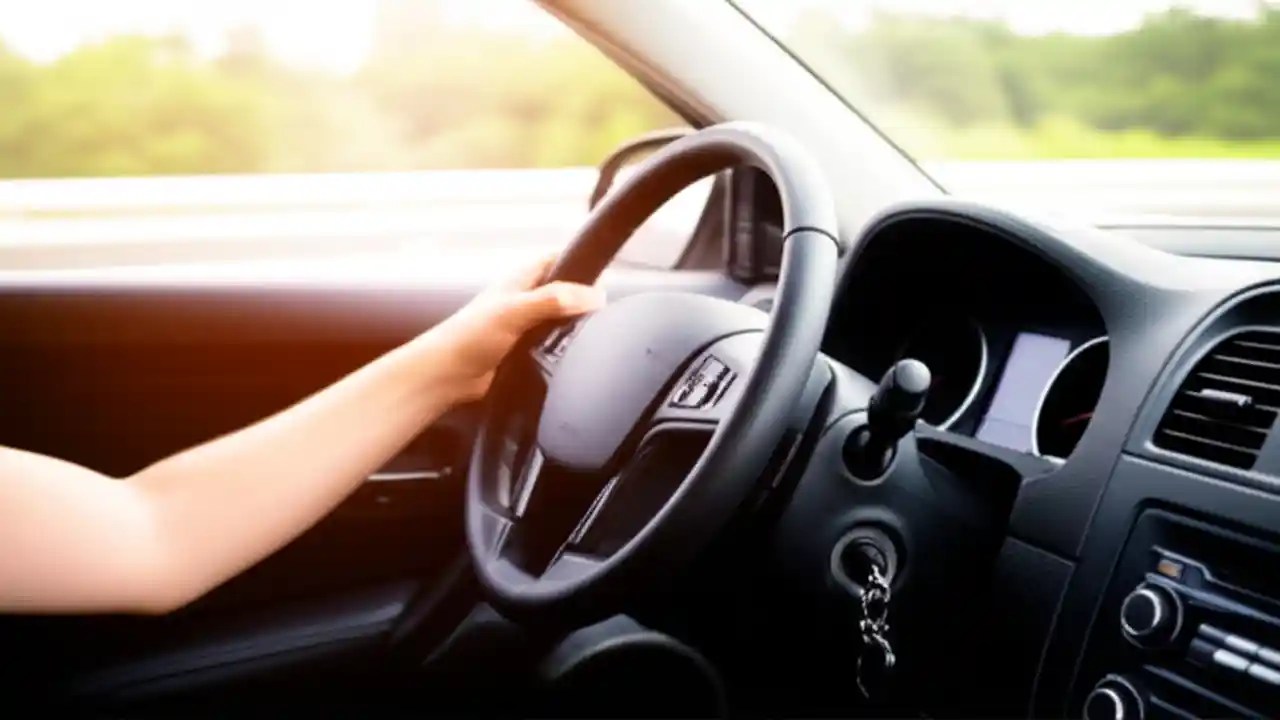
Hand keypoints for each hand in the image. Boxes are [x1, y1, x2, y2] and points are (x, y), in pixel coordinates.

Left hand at [425, 253, 605, 402]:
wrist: (447, 375)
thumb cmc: (471, 336)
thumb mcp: (515, 310)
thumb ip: (553, 300)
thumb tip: (595, 295)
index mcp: (523, 279)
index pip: (560, 259)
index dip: (582, 263)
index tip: (608, 275)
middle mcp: (527, 298)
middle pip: (567, 292)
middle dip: (585, 300)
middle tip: (608, 314)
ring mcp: (528, 325)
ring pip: (563, 320)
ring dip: (576, 328)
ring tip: (597, 337)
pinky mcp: (528, 351)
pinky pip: (555, 345)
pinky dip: (565, 349)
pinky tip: (577, 358)